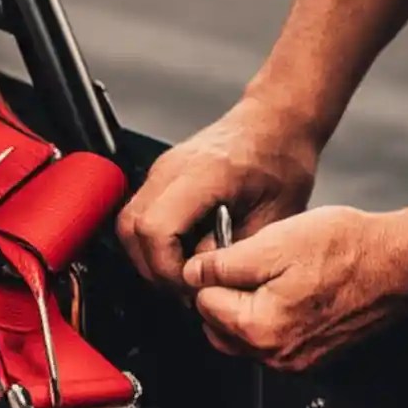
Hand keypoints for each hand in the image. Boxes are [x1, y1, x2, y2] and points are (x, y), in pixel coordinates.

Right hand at [116, 96, 319, 291]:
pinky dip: (153, 239)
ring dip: (148, 254)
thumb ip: (235, 249)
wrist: (275, 122)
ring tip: (182, 271)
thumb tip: (202, 275)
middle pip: (131, 228)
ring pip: (127, 222)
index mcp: (204, 174)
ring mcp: (161, 168)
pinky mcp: (160, 174)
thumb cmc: (280, 159)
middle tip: (184, 286)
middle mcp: (173, 167)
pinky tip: (182, 249)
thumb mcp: (274, 216)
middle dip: (153, 267)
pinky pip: (139, 212)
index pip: (155, 228)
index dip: (166, 267)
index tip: (191, 284)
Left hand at [184, 205, 407, 370]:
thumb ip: (223, 264)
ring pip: (244, 335)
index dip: (211, 273)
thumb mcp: (271, 243)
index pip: (202, 303)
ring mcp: (296, 359)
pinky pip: (273, 339)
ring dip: (245, 306)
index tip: (228, 255)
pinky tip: (290, 288)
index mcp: (258, 327)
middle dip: (223, 295)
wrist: (397, 261)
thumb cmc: (344, 248)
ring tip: (271, 272)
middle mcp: (275, 354)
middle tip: (246, 263)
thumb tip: (193, 274)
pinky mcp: (313, 354)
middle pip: (218, 326)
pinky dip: (270, 316)